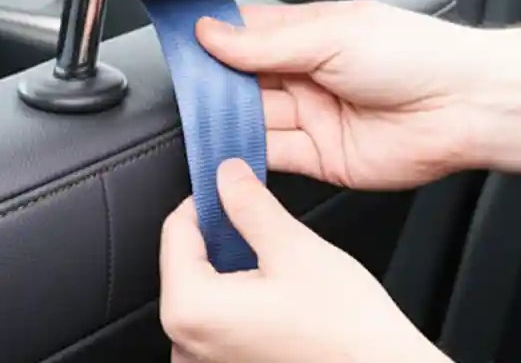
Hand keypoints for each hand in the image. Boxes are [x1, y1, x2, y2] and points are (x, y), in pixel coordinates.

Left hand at [160, 159, 448, 362]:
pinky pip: (217, 323)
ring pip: (203, 293)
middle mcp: (187, 344)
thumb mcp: (294, 247)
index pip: (175, 231)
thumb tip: (227, 176)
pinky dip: (237, 300)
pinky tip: (274, 294)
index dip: (208, 199)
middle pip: (185, 264)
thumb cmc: (345, 329)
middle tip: (260, 220)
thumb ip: (250, 205)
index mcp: (191, 310)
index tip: (233, 187)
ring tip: (275, 262)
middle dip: (221, 235)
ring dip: (230, 268)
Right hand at [196, 1, 484, 189]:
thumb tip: (212, 33)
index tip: (182, 41)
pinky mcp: (322, 158)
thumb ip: (267, 43)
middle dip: (216, 83)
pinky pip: (273, 157)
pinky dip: (247, 155)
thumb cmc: (418, 55)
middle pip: (245, 80)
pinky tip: (228, 147)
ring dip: (229, 119)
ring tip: (203, 116)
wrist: (465, 106)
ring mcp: (315, 116)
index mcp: (314, 34)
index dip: (215, 38)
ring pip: (254, 119)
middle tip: (189, 85)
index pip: (249, 33)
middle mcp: (311, 74)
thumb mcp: (331, 36)